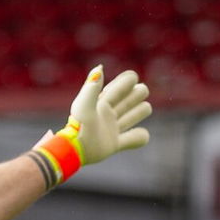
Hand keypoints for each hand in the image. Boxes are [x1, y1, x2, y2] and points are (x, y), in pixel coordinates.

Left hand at [29, 66, 150, 187]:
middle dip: (136, 94)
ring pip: (133, 116)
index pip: (118, 87)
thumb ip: (92, 87)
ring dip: (140, 111)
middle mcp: (108, 114)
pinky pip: (133, 139)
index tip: (133, 78)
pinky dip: (140, 137)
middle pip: (129, 100)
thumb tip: (100, 67)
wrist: (75, 151)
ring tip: (145, 108)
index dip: (127, 81)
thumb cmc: (78, 126)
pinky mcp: (115, 144)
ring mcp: (113, 129)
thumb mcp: (84, 105)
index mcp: (102, 103)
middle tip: (141, 91)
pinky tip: (142, 135)